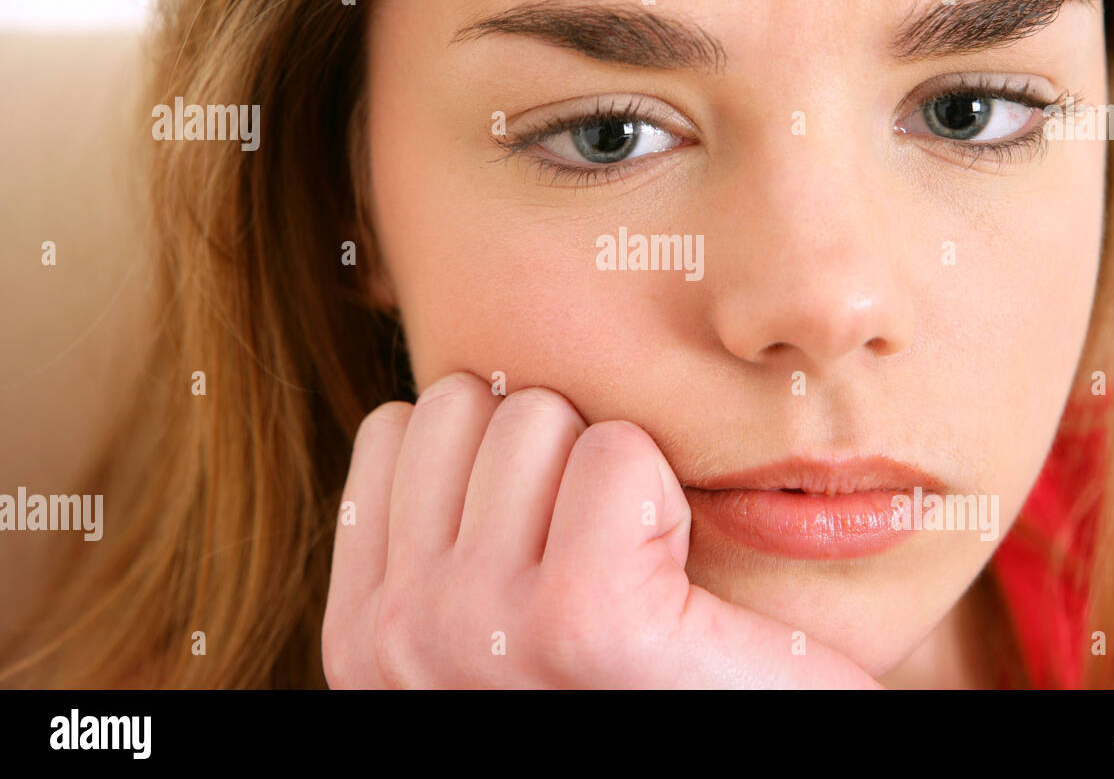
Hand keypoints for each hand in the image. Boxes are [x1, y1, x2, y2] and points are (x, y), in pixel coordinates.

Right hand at [322, 371, 879, 687]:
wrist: (735, 738)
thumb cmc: (635, 666)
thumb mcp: (484, 602)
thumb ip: (443, 514)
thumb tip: (449, 386)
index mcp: (366, 632)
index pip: (398, 427)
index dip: (493, 461)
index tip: (541, 551)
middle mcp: (397, 636)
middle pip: (459, 403)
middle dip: (543, 454)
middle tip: (594, 562)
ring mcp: (475, 630)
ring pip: (535, 414)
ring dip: (605, 475)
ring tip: (633, 576)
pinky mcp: (580, 617)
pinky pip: (616, 453)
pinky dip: (665, 497)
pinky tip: (674, 587)